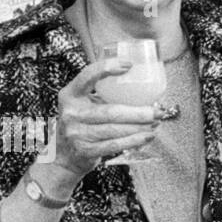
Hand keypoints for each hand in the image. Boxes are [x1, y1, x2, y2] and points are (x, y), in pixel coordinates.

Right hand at [51, 57, 162, 178]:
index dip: (107, 68)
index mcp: (71, 95)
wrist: (63, 155)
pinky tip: (146, 137)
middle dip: (139, 112)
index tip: (128, 65)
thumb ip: (101, 94)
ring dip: (140, 127)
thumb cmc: (81, 124)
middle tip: (158, 111)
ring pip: (116, 130)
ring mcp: (77, 133)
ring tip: (155, 123)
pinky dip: (134, 141)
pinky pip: (114, 145)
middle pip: (111, 111)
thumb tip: (141, 88)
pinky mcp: (85, 151)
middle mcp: (71, 113)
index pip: (88, 76)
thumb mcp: (82, 104)